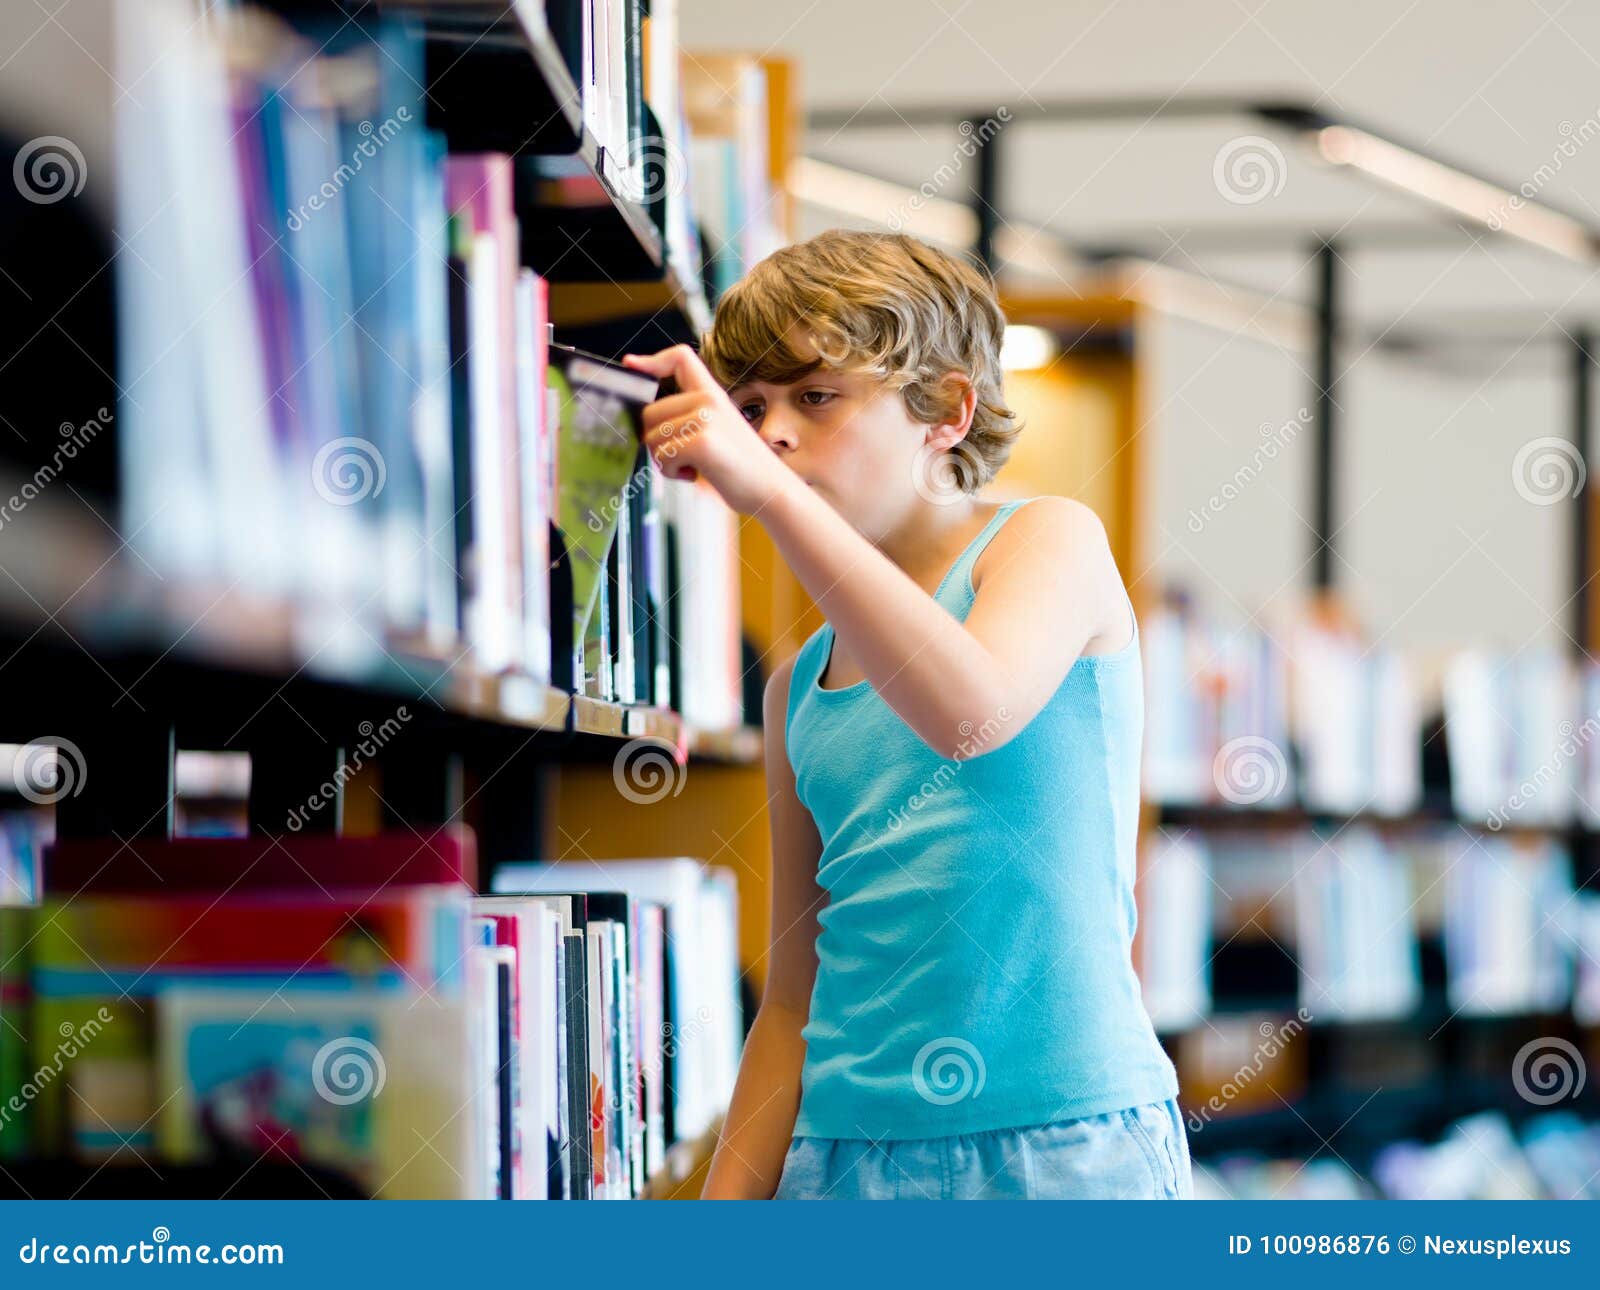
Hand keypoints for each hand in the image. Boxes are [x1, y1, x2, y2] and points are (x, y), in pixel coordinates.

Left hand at [622, 345, 792, 514]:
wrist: (772, 490)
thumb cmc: (742, 468)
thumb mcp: (719, 430)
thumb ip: (690, 418)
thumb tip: (646, 424)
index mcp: (714, 393)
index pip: (680, 358)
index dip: (652, 360)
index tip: (632, 364)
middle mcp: (710, 399)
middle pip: (651, 412)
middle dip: (657, 442)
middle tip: (682, 457)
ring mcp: (706, 419)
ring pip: (652, 437)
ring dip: (665, 461)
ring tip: (693, 466)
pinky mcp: (702, 442)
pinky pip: (662, 456)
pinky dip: (671, 472)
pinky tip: (694, 475)